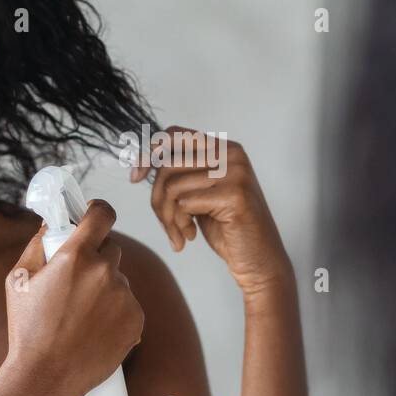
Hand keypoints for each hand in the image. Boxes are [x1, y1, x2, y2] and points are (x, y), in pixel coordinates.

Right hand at [4, 199, 144, 395]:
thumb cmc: (27, 330)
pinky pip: (129, 305)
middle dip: (96, 258)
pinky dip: (116, 312)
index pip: (103, 215)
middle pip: (111, 249)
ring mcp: (124, 297)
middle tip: (76, 281)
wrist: (45, 378)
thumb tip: (51, 225)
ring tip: (81, 315)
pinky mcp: (137, 320)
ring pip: (119, 280)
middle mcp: (105, 272)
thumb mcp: (19, 280)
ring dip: (106, 288)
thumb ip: (38, 245)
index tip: (94, 216)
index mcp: (76, 256)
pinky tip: (95, 329)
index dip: (99, 211)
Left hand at [131, 125, 292, 296]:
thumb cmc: (227, 228)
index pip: (174, 134)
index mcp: (224, 148)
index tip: (136, 177)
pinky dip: (180, 224)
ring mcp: (236, 173)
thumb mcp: (200, 193)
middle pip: (167, 164)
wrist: (259, 261)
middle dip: (157, 199)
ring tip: (180, 234)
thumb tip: (142, 161)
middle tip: (166, 224)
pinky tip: (190, 237)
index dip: (148, 152)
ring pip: (172, 186)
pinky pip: (185, 203)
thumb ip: (181, 173)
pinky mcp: (235, 195)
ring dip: (168, 217)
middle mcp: (232, 154)